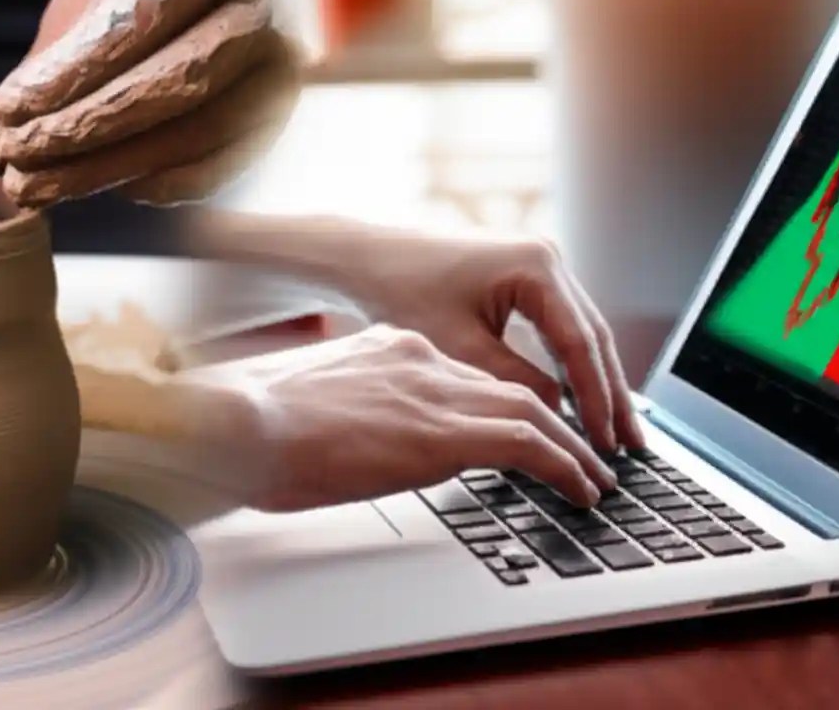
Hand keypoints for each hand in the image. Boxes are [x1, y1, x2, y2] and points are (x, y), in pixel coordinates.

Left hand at [0, 0, 300, 207]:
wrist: (216, 6)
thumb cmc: (143, 3)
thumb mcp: (92, 8)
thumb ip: (50, 62)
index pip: (142, 17)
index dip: (73, 71)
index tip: (10, 110)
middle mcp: (258, 9)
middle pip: (175, 81)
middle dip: (86, 128)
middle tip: (19, 159)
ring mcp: (280, 65)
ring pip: (198, 129)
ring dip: (112, 167)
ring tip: (42, 186)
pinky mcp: (281, 113)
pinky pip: (229, 162)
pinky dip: (169, 182)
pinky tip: (118, 188)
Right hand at [184, 324, 617, 511]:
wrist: (244, 425)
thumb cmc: (261, 426)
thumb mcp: (319, 408)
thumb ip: (356, 412)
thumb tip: (366, 442)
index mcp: (390, 349)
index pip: (467, 376)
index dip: (502, 406)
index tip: (521, 430)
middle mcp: (422, 360)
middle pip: (509, 389)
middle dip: (554, 422)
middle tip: (580, 453)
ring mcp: (436, 392)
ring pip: (533, 411)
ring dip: (572, 448)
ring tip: (594, 478)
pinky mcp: (446, 432)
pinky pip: (530, 444)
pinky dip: (565, 466)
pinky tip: (581, 489)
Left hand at [338, 231, 644, 452]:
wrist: (368, 258)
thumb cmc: (402, 293)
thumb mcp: (458, 348)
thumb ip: (512, 381)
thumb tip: (558, 415)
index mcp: (536, 268)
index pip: (580, 344)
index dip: (595, 399)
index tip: (605, 442)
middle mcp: (547, 260)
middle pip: (593, 338)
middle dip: (612, 396)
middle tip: (631, 448)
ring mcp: (540, 267)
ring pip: (581, 335)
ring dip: (597, 385)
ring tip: (616, 435)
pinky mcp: (526, 280)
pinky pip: (560, 330)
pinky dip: (571, 369)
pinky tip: (581, 406)